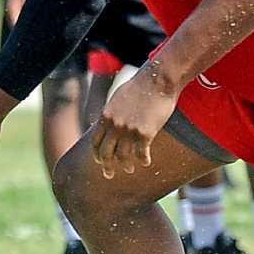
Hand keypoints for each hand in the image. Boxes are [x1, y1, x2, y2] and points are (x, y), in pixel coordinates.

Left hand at [91, 63, 181, 177]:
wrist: (157, 79)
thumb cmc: (140, 86)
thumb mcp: (118, 97)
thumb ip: (112, 112)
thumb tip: (108, 121)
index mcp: (106, 116)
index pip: (96, 141)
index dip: (97, 154)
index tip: (100, 161)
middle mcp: (115, 125)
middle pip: (106, 153)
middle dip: (107, 166)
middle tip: (109, 174)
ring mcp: (129, 130)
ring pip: (123, 156)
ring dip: (126, 165)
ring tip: (130, 168)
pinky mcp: (145, 133)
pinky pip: (141, 154)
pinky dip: (143, 160)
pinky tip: (146, 162)